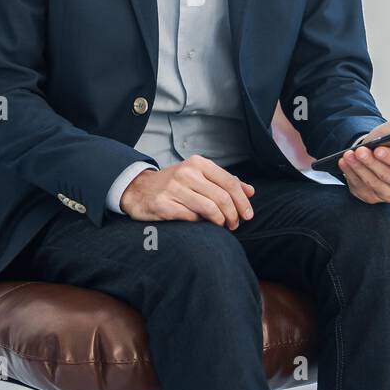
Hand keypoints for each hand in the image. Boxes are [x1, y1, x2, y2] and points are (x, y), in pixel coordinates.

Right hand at [119, 155, 255, 227]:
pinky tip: (201, 223)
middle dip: (233, 215)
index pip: (229, 182)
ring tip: (222, 226)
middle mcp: (186, 173)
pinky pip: (191, 218)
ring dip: (220, 221)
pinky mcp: (163, 205)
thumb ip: (224, 182)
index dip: (242, 201)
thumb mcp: (199, 176)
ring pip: (209, 209)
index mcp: (198, 163)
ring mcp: (173, 189)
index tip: (248, 215)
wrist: (139, 189)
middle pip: (222, 197)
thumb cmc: (174, 184)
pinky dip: (200, 223)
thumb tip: (250, 191)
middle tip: (235, 225)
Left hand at [340, 116, 389, 203]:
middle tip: (359, 151)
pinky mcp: (373, 197)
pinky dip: (351, 175)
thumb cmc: (387, 139)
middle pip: (389, 177)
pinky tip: (345, 163)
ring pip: (373, 184)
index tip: (378, 150)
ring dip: (359, 168)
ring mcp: (389, 193)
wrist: (371, 149)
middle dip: (371, 163)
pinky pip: (361, 189)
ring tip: (349, 155)